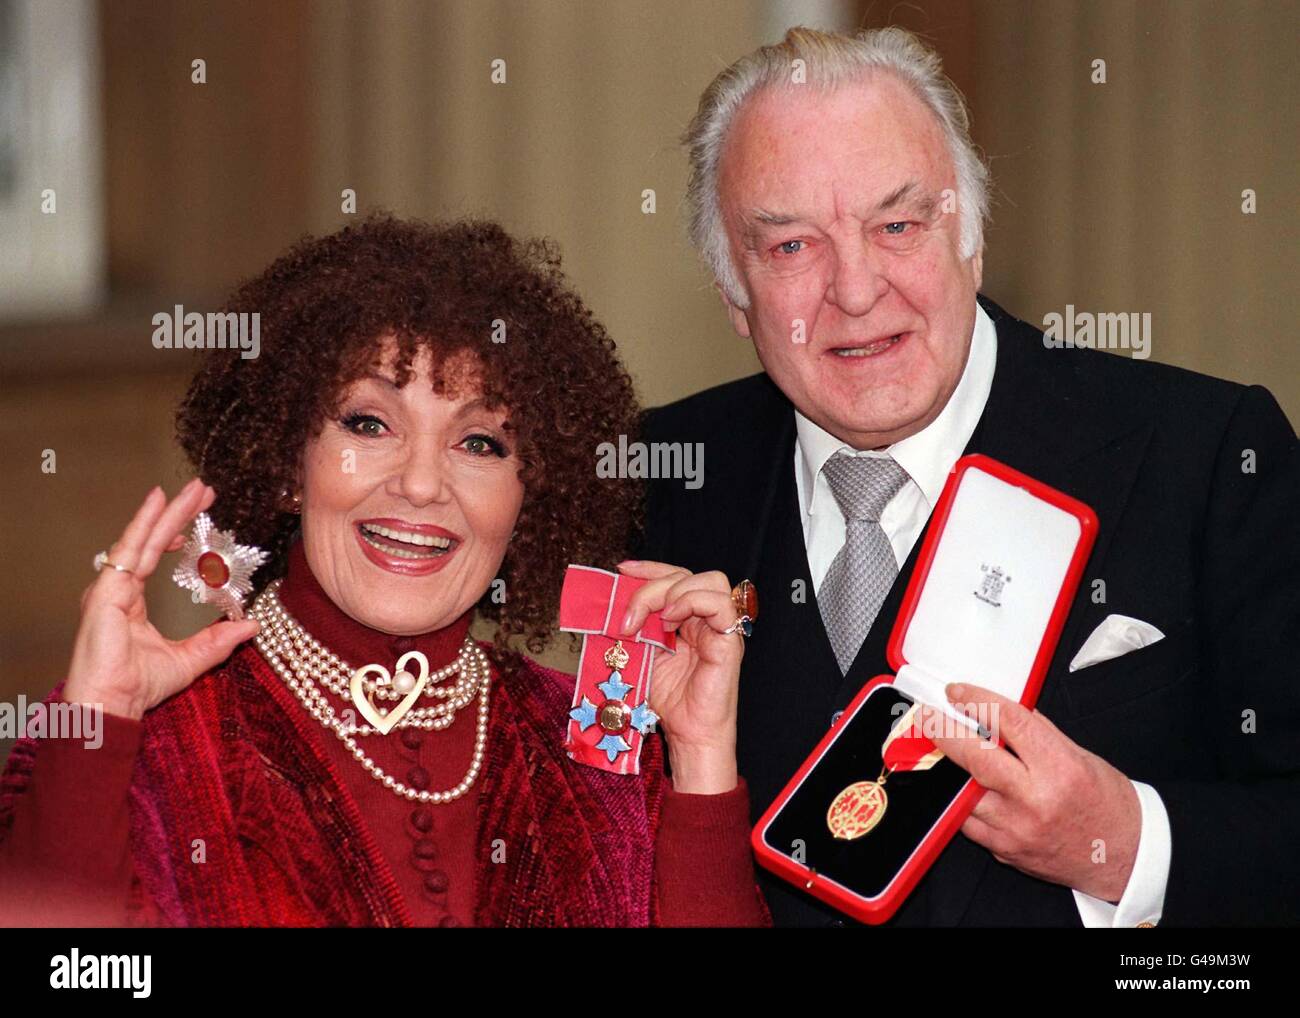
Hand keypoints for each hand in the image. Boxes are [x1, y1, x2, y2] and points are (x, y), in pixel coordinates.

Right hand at [62, 479, 261, 719]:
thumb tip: (251, 626)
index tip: (201, 513)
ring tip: (190, 489)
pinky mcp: (105, 592)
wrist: (113, 706)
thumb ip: (217, 642)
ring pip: (142, 539)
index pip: (156, 555)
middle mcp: (118, 589)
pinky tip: (157, 504)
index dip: (178, 531)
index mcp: (131, 602)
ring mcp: (109, 588)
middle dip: (177, 513)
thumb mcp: (190, 660)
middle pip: (150, 541)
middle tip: (203, 487)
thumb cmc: (138, 687)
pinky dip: (143, 525)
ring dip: (167, 512)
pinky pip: (128, 551)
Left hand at [615, 560, 744, 793]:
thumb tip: (606, 605)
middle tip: (629, 616)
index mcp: (686, 617)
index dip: (650, 568)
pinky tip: (672, 620)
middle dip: (652, 586)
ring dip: (674, 592)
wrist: (686, 734)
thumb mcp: (639, 654)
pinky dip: (693, 602)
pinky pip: (722, 605)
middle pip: (687, 575)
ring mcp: (720, 627)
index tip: (622, 569)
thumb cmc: (667, 700)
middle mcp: (706, 618)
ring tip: (656, 620)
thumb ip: (631, 627)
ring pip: (710, 581)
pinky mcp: (730, 641)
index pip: (675, 576)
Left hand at [923, 683, 1141, 901]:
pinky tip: (957, 787)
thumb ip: (1037, 733)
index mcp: (1059, 768)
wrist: (1126, 857)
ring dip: (946, 769)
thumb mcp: (1079, 756)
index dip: (976, 701)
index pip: (1008, 722)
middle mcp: (1035, 799)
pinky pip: (967, 822)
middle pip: (974, 757)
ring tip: (933, 748)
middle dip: (943, 732)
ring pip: (963, 792)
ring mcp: (1016, 829)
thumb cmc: (1108, 805)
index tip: (956, 692)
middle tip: (925, 716)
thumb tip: (999, 710)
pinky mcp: (1005, 851)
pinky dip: (960, 801)